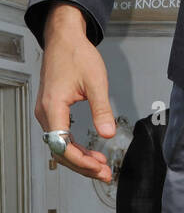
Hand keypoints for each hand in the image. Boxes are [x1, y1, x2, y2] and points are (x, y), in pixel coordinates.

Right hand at [34, 3, 115, 181]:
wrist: (64, 39)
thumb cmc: (77, 55)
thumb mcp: (96, 82)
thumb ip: (102, 110)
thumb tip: (108, 134)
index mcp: (53, 106)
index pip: (61, 144)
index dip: (79, 160)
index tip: (97, 167)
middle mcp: (45, 112)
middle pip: (59, 150)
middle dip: (82, 165)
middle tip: (104, 174)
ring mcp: (46, 112)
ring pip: (59, 145)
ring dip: (79, 158)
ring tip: (100, 167)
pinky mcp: (52, 110)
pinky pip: (60, 136)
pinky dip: (75, 147)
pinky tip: (90, 153)